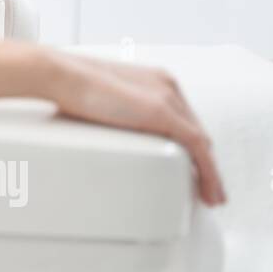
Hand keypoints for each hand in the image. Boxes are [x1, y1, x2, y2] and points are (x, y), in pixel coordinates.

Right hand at [49, 53, 226, 206]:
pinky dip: (209, 171)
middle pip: (196, 131)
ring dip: (210, 171)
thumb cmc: (70, 87)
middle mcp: (167, 87)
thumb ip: (117, 116)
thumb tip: (112, 134)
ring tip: (210, 195)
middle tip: (205, 185)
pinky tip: (209, 190)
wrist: (61, 76)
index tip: (191, 165)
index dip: (190, 145)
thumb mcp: (101, 103)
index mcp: (154, 81)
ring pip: (202, 142)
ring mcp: (167, 98)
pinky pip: (198, 148)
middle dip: (205, 160)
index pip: (182, 118)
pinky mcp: (163, 113)